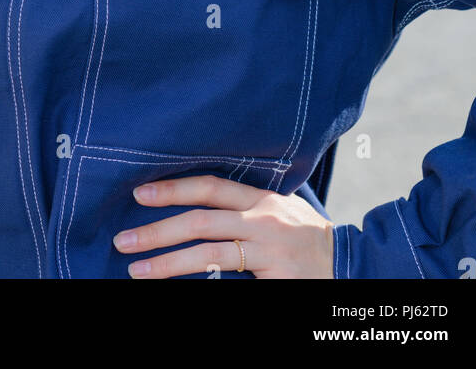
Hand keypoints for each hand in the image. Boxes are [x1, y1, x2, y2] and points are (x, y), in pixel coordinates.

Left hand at [112, 174, 334, 278]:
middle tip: (123, 240)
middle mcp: (263, 221)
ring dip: (167, 263)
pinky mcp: (274, 280)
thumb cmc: (307, 237)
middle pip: (201, 222)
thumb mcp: (279, 210)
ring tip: (137, 270)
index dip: (173, 189)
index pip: (209, 187)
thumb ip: (244, 205)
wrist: (351, 265)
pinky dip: (201, 287)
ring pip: (209, 256)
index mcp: (261, 199)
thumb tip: (195, 200)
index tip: (139, 194)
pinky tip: (176, 289)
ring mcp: (269, 253)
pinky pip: (230, 284)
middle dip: (158, 231)